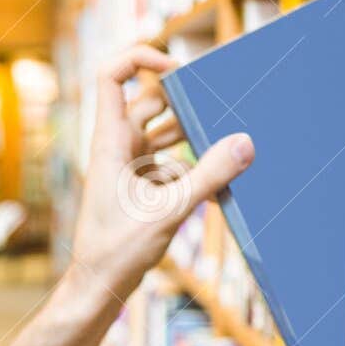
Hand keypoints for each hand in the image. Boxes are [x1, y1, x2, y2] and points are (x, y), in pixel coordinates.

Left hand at [67, 43, 253, 305]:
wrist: (99, 287)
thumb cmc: (117, 250)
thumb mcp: (169, 210)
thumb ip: (209, 175)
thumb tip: (244, 143)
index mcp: (111, 140)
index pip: (112, 76)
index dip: (140, 58)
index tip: (175, 68)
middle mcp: (118, 147)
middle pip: (150, 103)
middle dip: (185, 105)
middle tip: (219, 108)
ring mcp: (129, 167)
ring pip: (165, 136)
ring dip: (194, 140)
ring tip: (228, 146)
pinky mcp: (141, 188)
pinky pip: (172, 166)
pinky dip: (194, 172)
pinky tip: (221, 189)